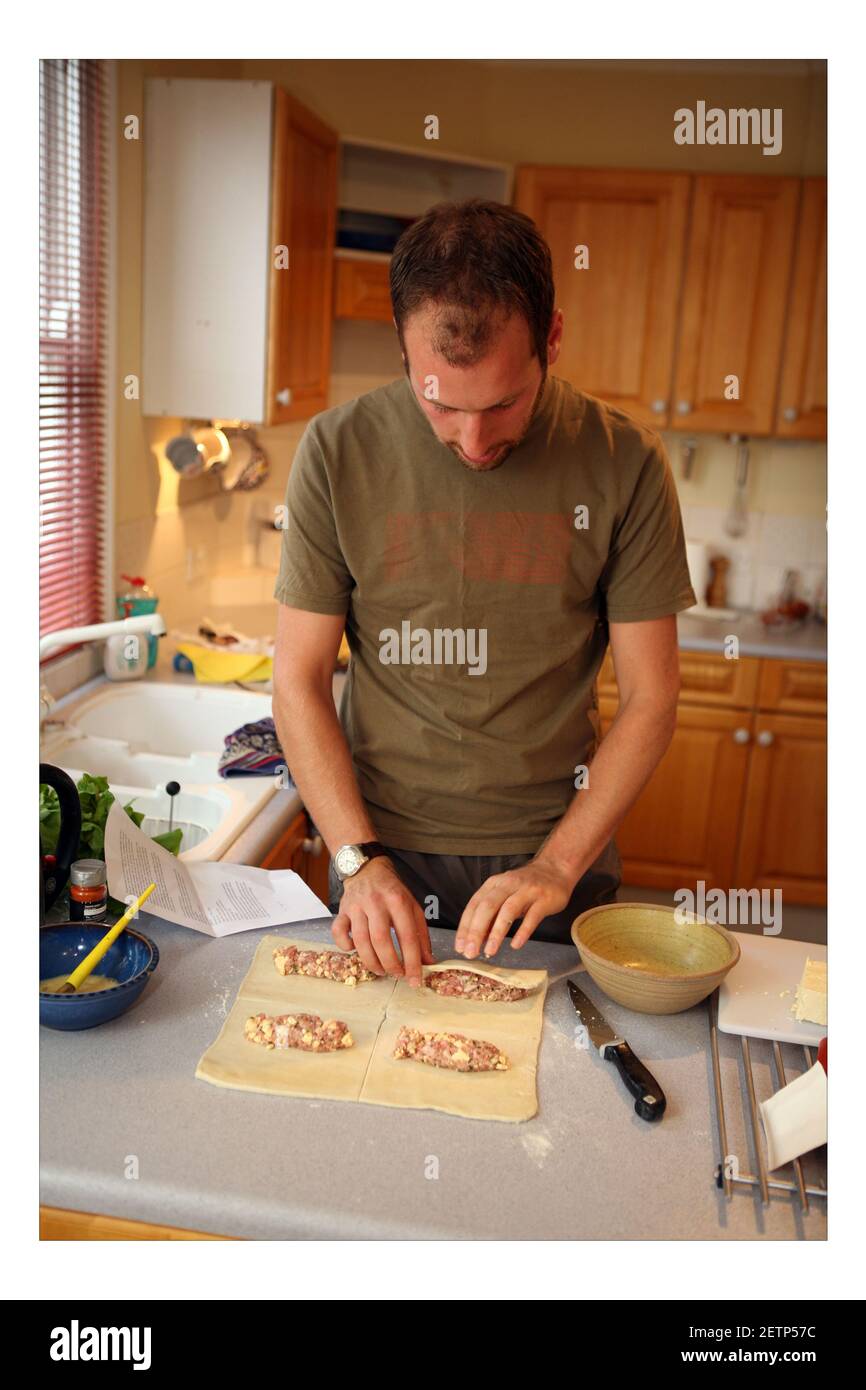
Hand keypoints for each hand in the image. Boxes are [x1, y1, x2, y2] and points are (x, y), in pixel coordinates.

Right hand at [331, 857, 434, 985]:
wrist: (367, 869)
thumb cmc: (392, 891)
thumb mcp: (412, 906)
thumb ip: (421, 934)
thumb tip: (428, 962)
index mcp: (397, 901)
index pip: (407, 936)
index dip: (412, 961)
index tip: (415, 979)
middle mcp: (376, 903)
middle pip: (381, 940)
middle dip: (391, 964)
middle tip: (397, 975)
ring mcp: (356, 907)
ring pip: (360, 940)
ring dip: (371, 961)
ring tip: (381, 970)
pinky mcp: (341, 911)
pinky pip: (338, 932)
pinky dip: (345, 946)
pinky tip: (355, 950)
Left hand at [455, 858, 574, 958]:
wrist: (555, 869)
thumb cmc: (526, 887)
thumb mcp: (504, 896)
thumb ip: (491, 916)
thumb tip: (475, 940)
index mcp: (494, 884)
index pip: (474, 905)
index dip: (465, 927)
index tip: (460, 946)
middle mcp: (508, 884)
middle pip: (487, 907)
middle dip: (476, 931)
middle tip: (471, 952)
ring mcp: (527, 891)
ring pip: (508, 911)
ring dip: (496, 933)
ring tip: (489, 952)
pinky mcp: (544, 899)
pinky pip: (532, 916)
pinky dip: (522, 931)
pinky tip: (515, 945)